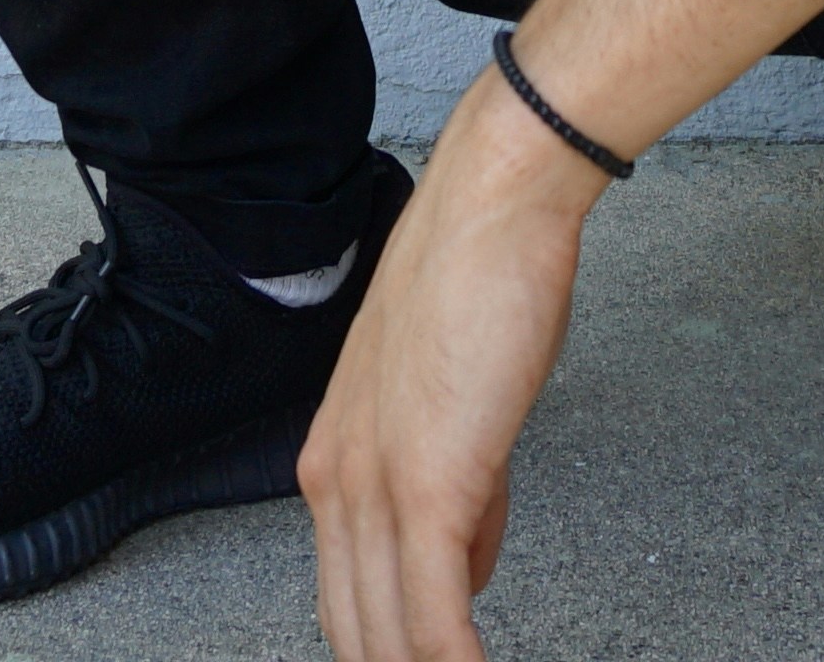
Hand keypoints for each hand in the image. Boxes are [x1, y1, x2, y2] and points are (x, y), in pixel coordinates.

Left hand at [301, 65, 604, 660]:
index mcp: (331, 459)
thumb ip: (460, 490)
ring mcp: (376, 487)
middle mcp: (335, 481)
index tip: (428, 657)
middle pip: (354, 629)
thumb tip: (468, 566)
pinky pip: (435, 618)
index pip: (345, 595)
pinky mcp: (430, 487)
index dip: (386, 645)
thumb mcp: (454, 399)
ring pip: (388, 636)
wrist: (492, 206)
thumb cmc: (481, 281)